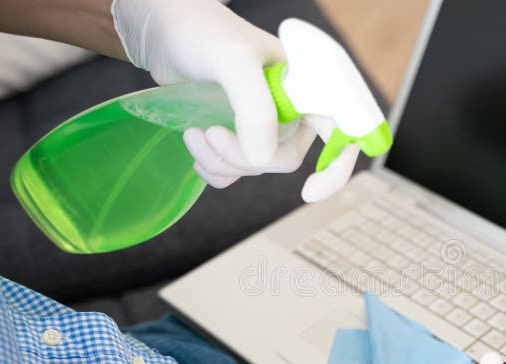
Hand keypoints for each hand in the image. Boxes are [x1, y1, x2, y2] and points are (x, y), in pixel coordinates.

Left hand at [112, 0, 358, 198]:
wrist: (164, 29)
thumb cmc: (204, 33)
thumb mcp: (234, 62)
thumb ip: (255, 110)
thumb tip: (263, 160)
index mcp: (310, 86)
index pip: (341, 133)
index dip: (336, 167)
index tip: (309, 192)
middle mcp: (293, 108)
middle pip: (285, 159)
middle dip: (246, 157)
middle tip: (211, 134)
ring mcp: (265, 123)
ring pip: (256, 166)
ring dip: (222, 161)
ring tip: (193, 135)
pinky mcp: (239, 134)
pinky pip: (236, 170)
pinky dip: (215, 168)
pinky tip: (196, 147)